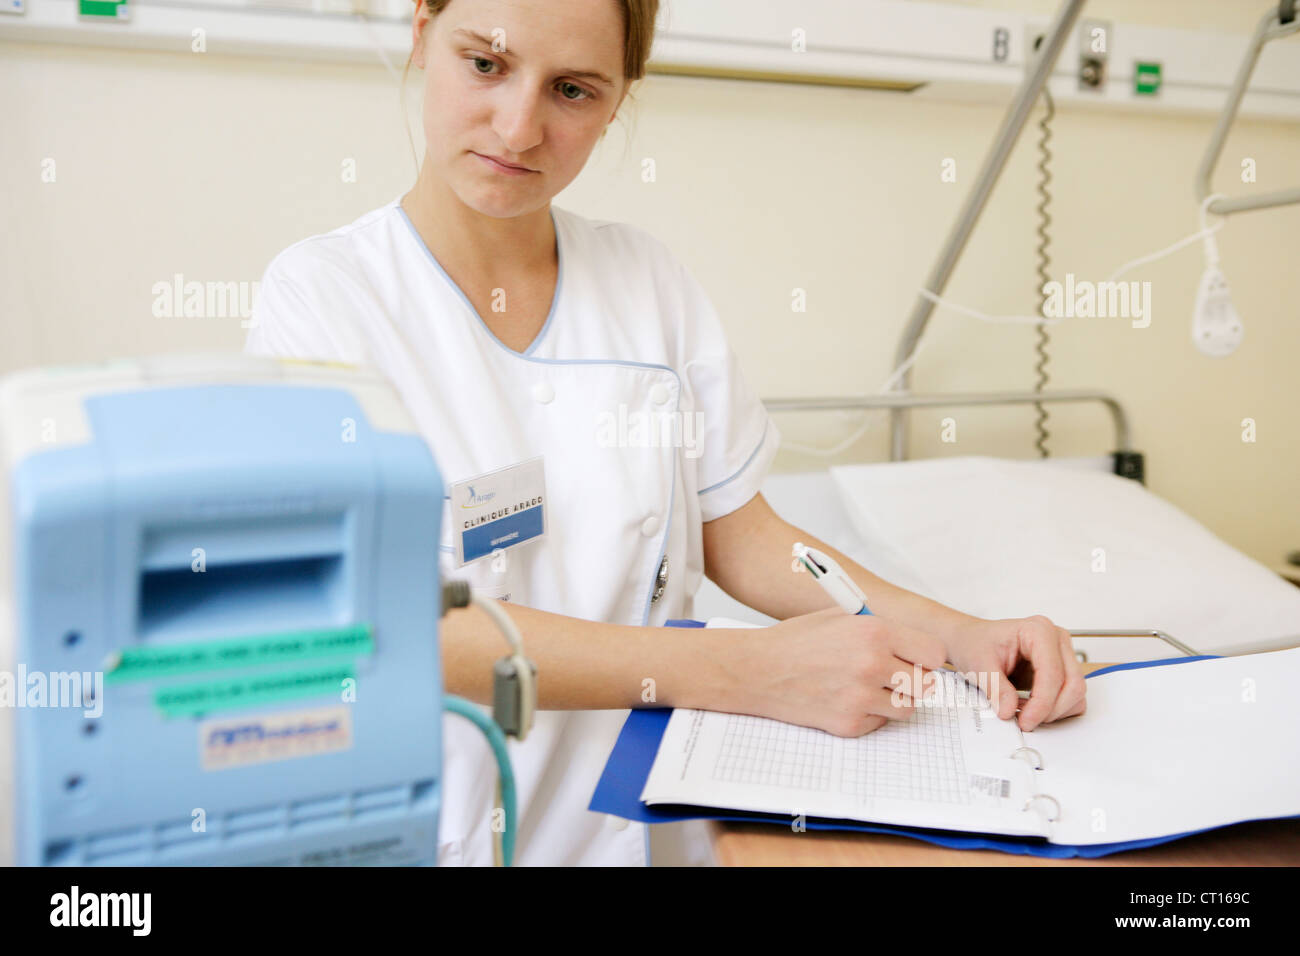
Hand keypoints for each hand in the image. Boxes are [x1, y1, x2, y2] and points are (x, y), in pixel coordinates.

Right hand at [730, 607, 947, 736]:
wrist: (759, 670)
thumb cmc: (797, 640)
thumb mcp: (841, 616)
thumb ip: (879, 627)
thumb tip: (912, 642)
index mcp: (874, 632)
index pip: (934, 654)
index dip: (926, 657)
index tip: (916, 659)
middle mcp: (872, 664)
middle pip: (927, 685)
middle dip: (914, 680)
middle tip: (894, 675)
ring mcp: (861, 697)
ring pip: (908, 707)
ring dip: (895, 699)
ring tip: (869, 687)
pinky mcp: (850, 723)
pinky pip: (881, 722)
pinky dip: (870, 713)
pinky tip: (847, 698)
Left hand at [946, 615, 1086, 730]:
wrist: (970, 639)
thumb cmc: (976, 642)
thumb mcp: (979, 664)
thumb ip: (996, 688)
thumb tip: (1009, 710)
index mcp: (1038, 630)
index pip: (1053, 673)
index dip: (1042, 703)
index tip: (1025, 721)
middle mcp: (1057, 640)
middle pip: (1072, 684)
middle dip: (1050, 710)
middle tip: (1025, 721)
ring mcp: (1062, 655)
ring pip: (1076, 693)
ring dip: (1053, 711)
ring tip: (1024, 712)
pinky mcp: (1062, 670)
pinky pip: (1072, 697)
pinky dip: (1055, 709)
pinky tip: (1032, 707)